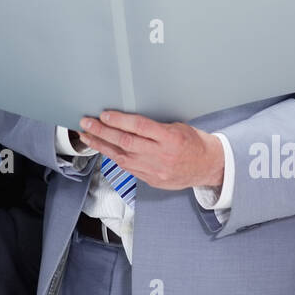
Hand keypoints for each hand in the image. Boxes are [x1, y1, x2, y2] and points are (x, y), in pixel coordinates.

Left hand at [78, 110, 224, 190]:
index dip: (119, 120)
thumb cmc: (194, 143)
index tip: (104, 114)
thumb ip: (154, 126)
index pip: (139, 127)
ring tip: (87, 135)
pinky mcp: (151, 180)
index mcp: (170, 138)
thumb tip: (127, 120)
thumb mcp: (178, 127)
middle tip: (87, 122)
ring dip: (101, 145)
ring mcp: (155, 170)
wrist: (208, 167)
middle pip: (126, 142)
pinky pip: (127, 167)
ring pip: (121, 157)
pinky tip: (102, 148)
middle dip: (102, 131)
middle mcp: (161, 155)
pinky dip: (113, 157)